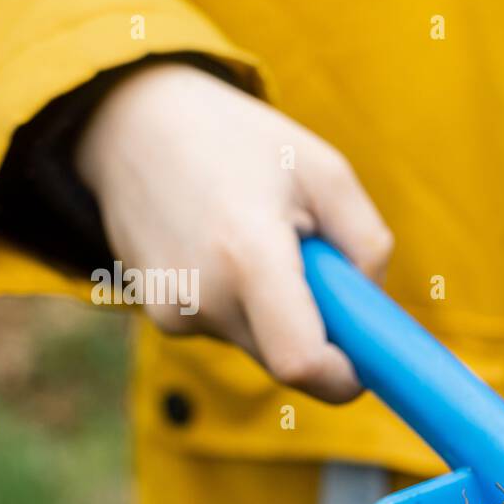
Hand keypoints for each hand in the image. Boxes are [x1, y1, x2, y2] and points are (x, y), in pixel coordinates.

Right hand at [76, 63, 393, 402]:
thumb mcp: (327, 173)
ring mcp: (173, 310)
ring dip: (281, 313)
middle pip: (286, 361)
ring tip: (258, 240)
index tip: (366, 362)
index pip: (301, 363)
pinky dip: (246, 304)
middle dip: (319, 334)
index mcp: (249, 255)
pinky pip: (229, 330)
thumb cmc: (241, 142)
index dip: (343, 379)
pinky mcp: (159, 315)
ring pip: (260, 345)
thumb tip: (372, 310)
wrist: (132, 124)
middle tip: (318, 269)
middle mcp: (203, 295)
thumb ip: (368, 246)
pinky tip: (225, 249)